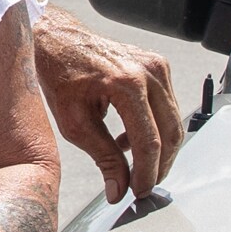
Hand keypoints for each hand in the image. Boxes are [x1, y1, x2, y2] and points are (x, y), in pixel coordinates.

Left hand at [34, 5, 183, 207]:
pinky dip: (154, 129)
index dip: (147, 173)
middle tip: (143, 186)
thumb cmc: (60, 74)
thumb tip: (118, 190)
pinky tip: (129, 141)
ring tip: (136, 168)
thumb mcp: (75, 123)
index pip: (149, 141)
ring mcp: (157, 66)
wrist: (58, 40)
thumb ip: (103, 157)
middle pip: (170, 133)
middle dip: (159, 166)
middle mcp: (148, 72)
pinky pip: (166, 107)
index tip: (139, 192)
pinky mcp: (158, 66)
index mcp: (127, 84)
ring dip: (159, 150)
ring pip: (172, 121)